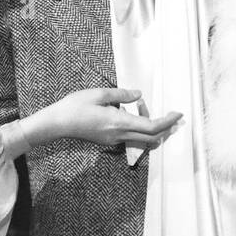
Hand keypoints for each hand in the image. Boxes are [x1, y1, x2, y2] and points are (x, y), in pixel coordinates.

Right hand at [33, 87, 181, 149]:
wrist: (57, 124)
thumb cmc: (74, 107)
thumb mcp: (98, 94)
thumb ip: (121, 95)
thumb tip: (138, 95)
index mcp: (119, 122)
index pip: (152, 126)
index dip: (168, 121)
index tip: (178, 114)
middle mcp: (119, 135)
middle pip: (152, 138)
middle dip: (165, 127)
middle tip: (173, 116)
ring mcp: (113, 140)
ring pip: (142, 139)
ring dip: (150, 127)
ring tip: (142, 107)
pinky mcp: (108, 141)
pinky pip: (130, 137)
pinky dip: (138, 128)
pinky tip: (130, 114)